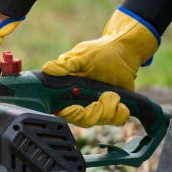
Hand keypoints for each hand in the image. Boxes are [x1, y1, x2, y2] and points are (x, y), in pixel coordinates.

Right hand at [42, 7, 158, 126]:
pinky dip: (120, 114)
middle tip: (101, 100)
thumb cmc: (100, 51)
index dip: (70, 114)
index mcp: (68, 90)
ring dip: (109, 110)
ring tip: (113, 95)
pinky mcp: (113, 107)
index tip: (78, 108)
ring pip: (100, 121)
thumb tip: (47, 69)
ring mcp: (98, 106)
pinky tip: (121, 102)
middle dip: (93, 113)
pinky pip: (116, 120)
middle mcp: (81, 101)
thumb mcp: (82, 56)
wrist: (125, 50)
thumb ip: (65, 65)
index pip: (63, 111)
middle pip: (82, 120)